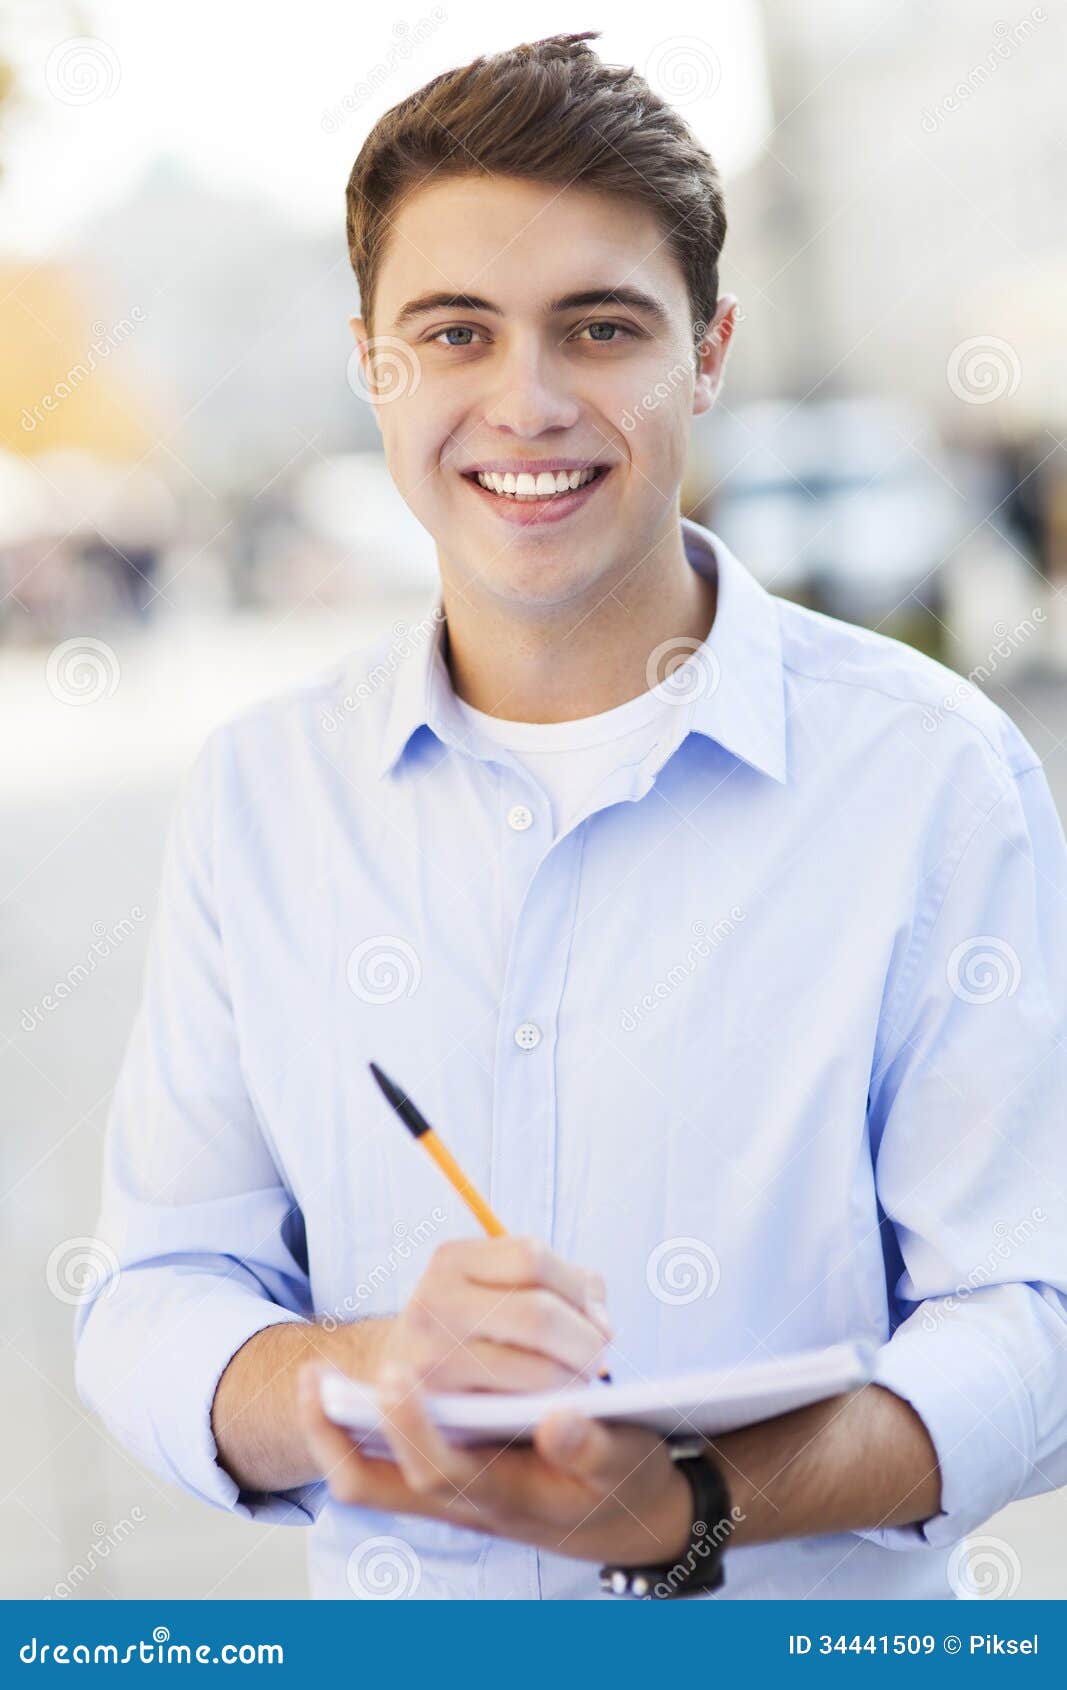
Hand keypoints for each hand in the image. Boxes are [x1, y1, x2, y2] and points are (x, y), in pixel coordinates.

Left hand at [296, 1357, 694, 1566]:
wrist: (618, 1507)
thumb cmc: (620, 1479)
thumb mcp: (625, 1465)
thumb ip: (594, 1446)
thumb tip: (559, 1418)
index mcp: (507, 1497)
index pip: (442, 1474)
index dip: (412, 1430)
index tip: (394, 1377)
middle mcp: (465, 1496)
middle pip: (385, 1486)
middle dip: (347, 1434)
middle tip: (323, 1376)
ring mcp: (447, 1482)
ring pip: (369, 1478)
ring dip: (338, 1431)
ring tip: (319, 1376)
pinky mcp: (444, 1459)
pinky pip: (374, 1463)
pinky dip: (348, 1428)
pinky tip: (337, 1383)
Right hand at [371, 1235, 613, 1392]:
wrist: (402, 1383)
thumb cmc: (477, 1330)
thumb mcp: (506, 1290)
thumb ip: (569, 1289)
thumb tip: (602, 1326)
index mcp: (452, 1259)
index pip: (533, 1256)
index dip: (577, 1288)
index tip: (594, 1317)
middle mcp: (433, 1300)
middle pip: (539, 1313)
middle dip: (586, 1340)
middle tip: (597, 1358)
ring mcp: (431, 1356)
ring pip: (536, 1368)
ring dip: (573, 1379)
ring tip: (578, 1380)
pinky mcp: (440, 1409)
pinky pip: (520, 1409)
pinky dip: (550, 1406)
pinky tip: (553, 1402)